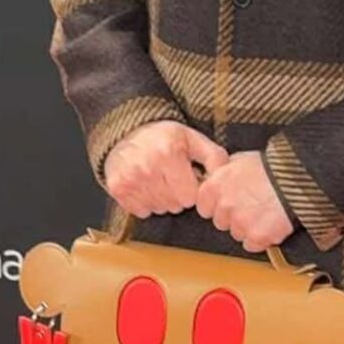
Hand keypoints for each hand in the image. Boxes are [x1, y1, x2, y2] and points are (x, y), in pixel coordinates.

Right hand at [103, 121, 228, 218]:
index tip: (187, 177)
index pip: (190, 196)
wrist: (126, 132)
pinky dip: (146, 203)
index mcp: (168, 154)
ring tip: (159, 180)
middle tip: (172, 178)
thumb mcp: (192, 139)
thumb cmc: (164, 138)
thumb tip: (225, 177)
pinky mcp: (117, 188)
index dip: (192, 188)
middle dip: (178, 195)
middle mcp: (147, 167)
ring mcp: (130, 179)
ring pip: (159, 209)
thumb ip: (214, 156)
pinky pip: (141, 211)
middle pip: (175, 205)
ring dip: (163, 199)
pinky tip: (146, 186)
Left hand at [193, 150, 295, 252]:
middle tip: (251, 205)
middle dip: (234, 217)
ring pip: (237, 234)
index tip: (228, 202)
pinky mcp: (256, 237)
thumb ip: (226, 171)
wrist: (297, 179)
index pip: (204, 207)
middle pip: (221, 222)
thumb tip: (220, 176)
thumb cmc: (273, 166)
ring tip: (264, 212)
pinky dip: (262, 238)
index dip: (217, 205)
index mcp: (215, 186)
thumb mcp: (242, 159)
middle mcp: (224, 207)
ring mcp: (240, 224)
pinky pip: (253, 244)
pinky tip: (271, 223)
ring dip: (248, 227)